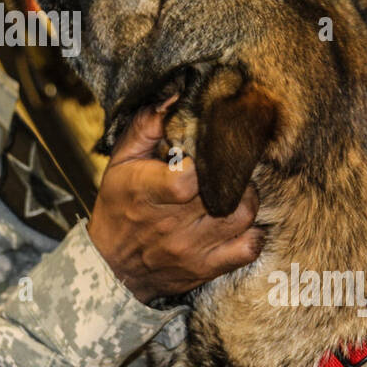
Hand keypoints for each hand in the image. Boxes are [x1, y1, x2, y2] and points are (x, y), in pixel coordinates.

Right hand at [88, 104, 265, 303]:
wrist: (114, 268)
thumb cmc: (118, 206)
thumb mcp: (119, 162)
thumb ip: (145, 127)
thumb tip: (174, 98)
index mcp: (146, 193)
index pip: (187, 179)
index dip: (204, 161)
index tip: (204, 152)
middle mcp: (171, 225)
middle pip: (222, 192)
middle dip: (231, 171)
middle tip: (228, 163)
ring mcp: (192, 249)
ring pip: (242, 215)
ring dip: (246, 197)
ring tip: (234, 189)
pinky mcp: (207, 267)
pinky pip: (248, 248)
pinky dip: (253, 231)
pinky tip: (241, 220)